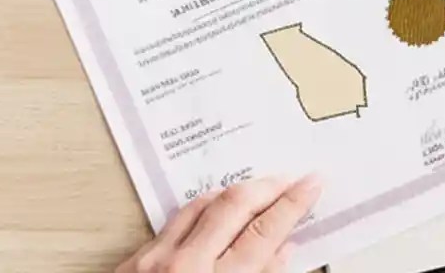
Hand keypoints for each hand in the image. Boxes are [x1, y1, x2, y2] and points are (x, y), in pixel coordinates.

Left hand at [116, 175, 321, 272]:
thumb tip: (282, 253)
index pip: (266, 230)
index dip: (294, 202)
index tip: (312, 185)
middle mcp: (185, 266)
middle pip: (236, 204)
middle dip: (269, 186)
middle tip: (291, 179)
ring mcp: (154, 260)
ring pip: (203, 203)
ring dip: (236, 191)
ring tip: (258, 188)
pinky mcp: (132, 261)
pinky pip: (175, 221)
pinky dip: (202, 209)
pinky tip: (215, 209)